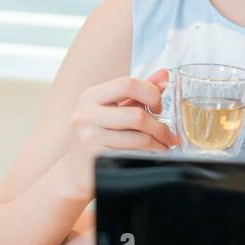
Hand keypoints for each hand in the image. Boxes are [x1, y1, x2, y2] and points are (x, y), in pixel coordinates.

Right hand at [59, 67, 175, 200]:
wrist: (77, 170)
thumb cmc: (99, 135)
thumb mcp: (115, 109)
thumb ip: (139, 91)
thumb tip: (164, 74)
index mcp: (91, 96)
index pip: (128, 84)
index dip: (151, 94)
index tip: (158, 107)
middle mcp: (85, 115)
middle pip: (138, 115)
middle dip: (160, 127)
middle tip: (168, 135)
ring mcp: (88, 139)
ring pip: (139, 139)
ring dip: (158, 144)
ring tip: (163, 147)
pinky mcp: (96, 160)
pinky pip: (134, 156)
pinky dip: (148, 156)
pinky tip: (151, 157)